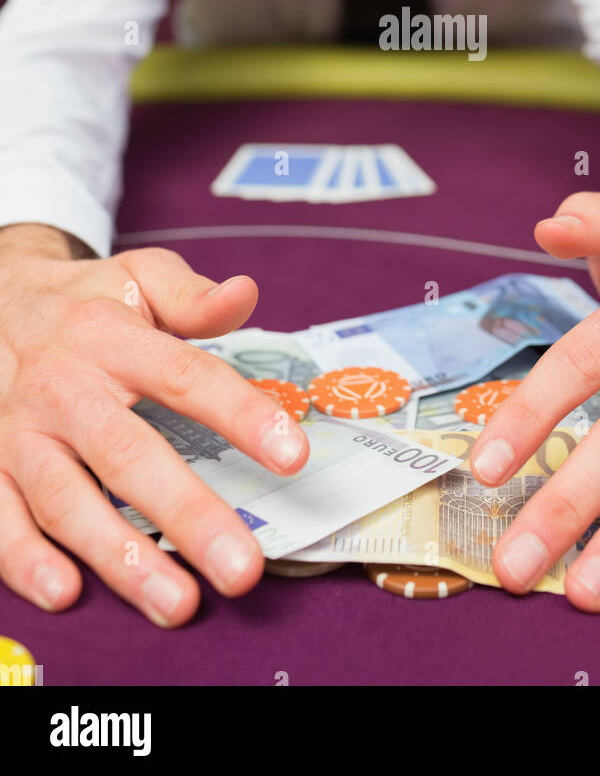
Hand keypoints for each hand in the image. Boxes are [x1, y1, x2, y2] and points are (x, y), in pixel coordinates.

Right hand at [0, 240, 308, 626]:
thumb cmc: (88, 300)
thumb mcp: (140, 276)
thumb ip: (192, 295)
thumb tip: (245, 294)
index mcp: (110, 338)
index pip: (184, 376)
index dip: (239, 415)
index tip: (293, 456)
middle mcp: (63, 389)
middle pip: (128, 455)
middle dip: (188, 515)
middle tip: (241, 568)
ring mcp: (20, 433)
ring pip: (66, 501)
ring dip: (121, 556)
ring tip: (176, 601)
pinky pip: (1, 519)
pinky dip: (27, 560)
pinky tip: (66, 592)